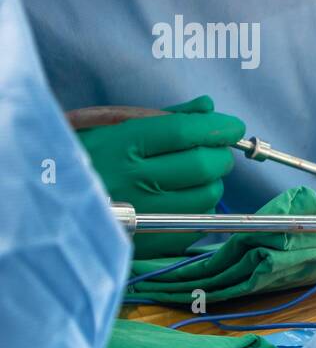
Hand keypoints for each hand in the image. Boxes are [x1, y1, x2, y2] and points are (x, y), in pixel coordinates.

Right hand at [77, 95, 244, 257]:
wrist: (49, 207)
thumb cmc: (83, 161)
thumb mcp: (110, 130)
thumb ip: (163, 118)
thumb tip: (207, 107)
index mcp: (121, 146)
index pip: (184, 132)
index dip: (218, 127)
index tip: (234, 126)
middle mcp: (134, 181)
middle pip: (204, 164)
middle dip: (220, 154)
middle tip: (215, 150)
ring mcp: (145, 214)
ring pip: (208, 194)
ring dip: (212, 182)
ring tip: (192, 175)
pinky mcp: (154, 240)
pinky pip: (199, 220)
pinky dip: (201, 207)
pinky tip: (182, 198)